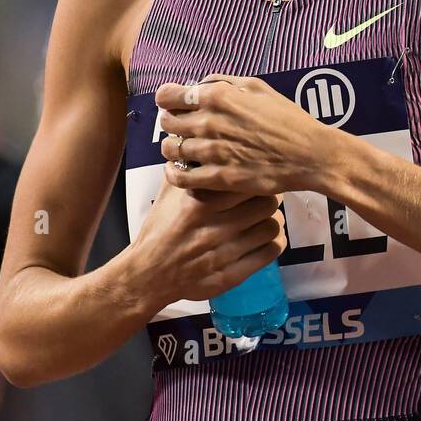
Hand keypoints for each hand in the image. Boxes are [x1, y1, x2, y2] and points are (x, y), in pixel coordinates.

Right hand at [131, 177, 286, 303]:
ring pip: (272, 227)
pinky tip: (263, 240)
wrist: (148, 275)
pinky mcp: (231, 276)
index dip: (254, 179)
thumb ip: (188, 169)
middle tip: (262, 199)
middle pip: (266, 203)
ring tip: (262, 220)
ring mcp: (224, 254)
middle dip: (267, 199)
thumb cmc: (160, 229)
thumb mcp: (168, 193)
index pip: (246, 183)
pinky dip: (272, 243)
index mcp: (199, 204)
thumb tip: (202, 144)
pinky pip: (270, 253)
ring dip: (270, 221)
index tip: (253, 179)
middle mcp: (214, 228)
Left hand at [155, 74, 337, 197]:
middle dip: (170, 123)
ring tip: (181, 149)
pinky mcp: (218, 178)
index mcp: (217, 96)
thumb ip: (223, 82)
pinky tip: (179, 170)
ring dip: (172, 148)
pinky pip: (180, 177)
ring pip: (170, 149)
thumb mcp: (258, 87)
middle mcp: (209, 122)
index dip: (167, 100)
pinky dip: (173, 173)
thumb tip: (198, 85)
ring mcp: (212, 152)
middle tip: (180, 127)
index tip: (173, 104)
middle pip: (166, 122)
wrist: (309, 154)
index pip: (168, 95)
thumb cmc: (288, 118)